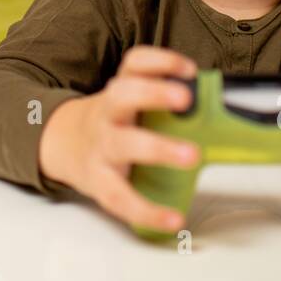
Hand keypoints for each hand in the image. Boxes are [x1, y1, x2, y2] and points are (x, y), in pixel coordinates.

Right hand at [38, 46, 200, 232]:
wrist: (62, 144)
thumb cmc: (112, 123)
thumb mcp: (129, 103)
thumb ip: (163, 105)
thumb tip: (218, 114)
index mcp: (120, 91)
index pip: (135, 64)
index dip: (161, 61)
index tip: (189, 70)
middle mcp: (107, 114)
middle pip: (124, 96)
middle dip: (154, 93)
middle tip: (186, 98)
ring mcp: (101, 147)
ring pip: (123, 144)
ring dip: (158, 148)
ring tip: (191, 156)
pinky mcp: (98, 181)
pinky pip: (121, 197)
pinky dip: (147, 211)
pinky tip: (172, 218)